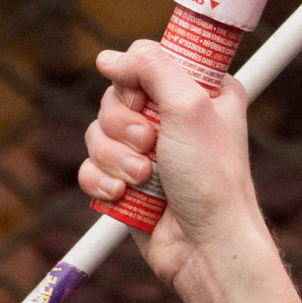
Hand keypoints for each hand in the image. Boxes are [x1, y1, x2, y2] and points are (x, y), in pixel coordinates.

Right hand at [80, 38, 301, 302]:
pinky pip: (91, 166)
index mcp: (200, 90)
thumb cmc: (211, 177)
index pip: (147, 60)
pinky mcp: (128, 181)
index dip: (135, 79)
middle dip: (123, 125)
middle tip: (149, 143)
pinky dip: (101, 180)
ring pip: (96, 132)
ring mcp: (150, 150)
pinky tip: (122, 195)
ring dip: (115, 157)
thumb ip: (152, 67)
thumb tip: (109, 57)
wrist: (205, 245)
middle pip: (115, 96)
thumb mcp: (189, 105)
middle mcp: (175, 116)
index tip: (144, 100)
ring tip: (143, 177)